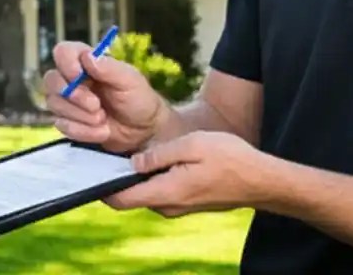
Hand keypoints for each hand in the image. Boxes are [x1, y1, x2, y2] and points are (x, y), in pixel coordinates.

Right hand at [43, 40, 167, 152]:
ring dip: (81, 116)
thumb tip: (87, 56)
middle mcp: (73, 79)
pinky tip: (102, 131)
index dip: (66, 63)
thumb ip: (109, 67)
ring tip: (103, 120)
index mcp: (87, 62)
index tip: (79, 76)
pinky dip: (83, 132)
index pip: (62, 52)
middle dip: (73, 96)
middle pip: (51, 80)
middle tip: (97, 106)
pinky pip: (62, 126)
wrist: (143, 131)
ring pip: (54, 105)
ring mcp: (69, 101)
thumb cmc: (139, 99)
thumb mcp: (130, 80)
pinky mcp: (69, 122)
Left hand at [105, 131, 263, 217]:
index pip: (121, 199)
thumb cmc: (231, 158)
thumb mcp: (193, 145)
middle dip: (117, 176)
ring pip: (146, 192)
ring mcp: (179, 207)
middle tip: (110, 148)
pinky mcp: (187, 202)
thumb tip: (133, 162)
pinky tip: (157, 157)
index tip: (90, 167)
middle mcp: (169, 206)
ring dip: (137, 175)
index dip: (101, 186)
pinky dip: (153, 177)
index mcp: (166, 192)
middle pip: (131, 196)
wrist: (262, 180)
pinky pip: (161, 191)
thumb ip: (159, 154)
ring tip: (134, 148)